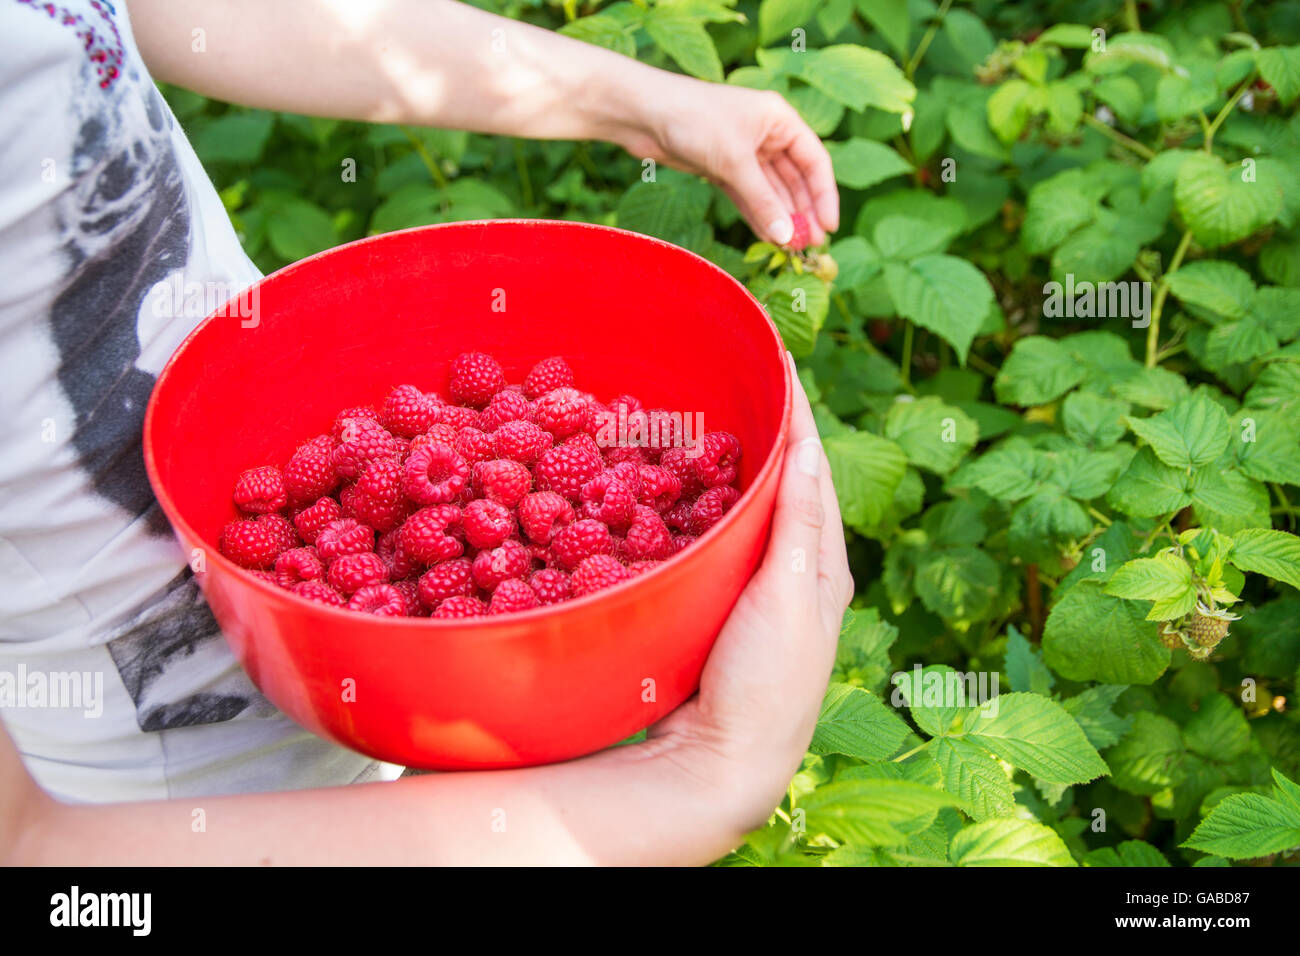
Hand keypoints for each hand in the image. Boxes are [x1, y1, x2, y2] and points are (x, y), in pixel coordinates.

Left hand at [615, 77, 839, 246]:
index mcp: (780, 119)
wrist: (644, 114)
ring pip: (771, 191)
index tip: (828, 227)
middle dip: (803, 212)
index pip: (815, 161)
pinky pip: (748, 196)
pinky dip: (757, 215)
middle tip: (810, 246)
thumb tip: (787, 236)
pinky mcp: (722, 168)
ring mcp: (744, 152)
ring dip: (780, 218)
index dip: (824, 195)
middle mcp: (766, 134)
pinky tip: (767, 237)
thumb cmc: (694, 120)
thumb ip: (763, 200)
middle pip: (795, 180)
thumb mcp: (734, 161)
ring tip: (790, 249)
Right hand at [646, 353, 853, 829]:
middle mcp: (793, 570)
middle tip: (728, 377)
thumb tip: (809, 446)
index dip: (797, 413)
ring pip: (743, 509)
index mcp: (824, 563)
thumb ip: (801, 523)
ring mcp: (753, 589)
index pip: (813, 468)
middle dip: (759, 429)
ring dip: (726, 463)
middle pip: (779, 482)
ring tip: (697, 415)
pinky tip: (672, 488)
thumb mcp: (792, 595)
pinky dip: (698, 504)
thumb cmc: (766, 679)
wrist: (723, 758)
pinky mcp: (717, 606)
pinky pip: (713, 539)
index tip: (776, 358)